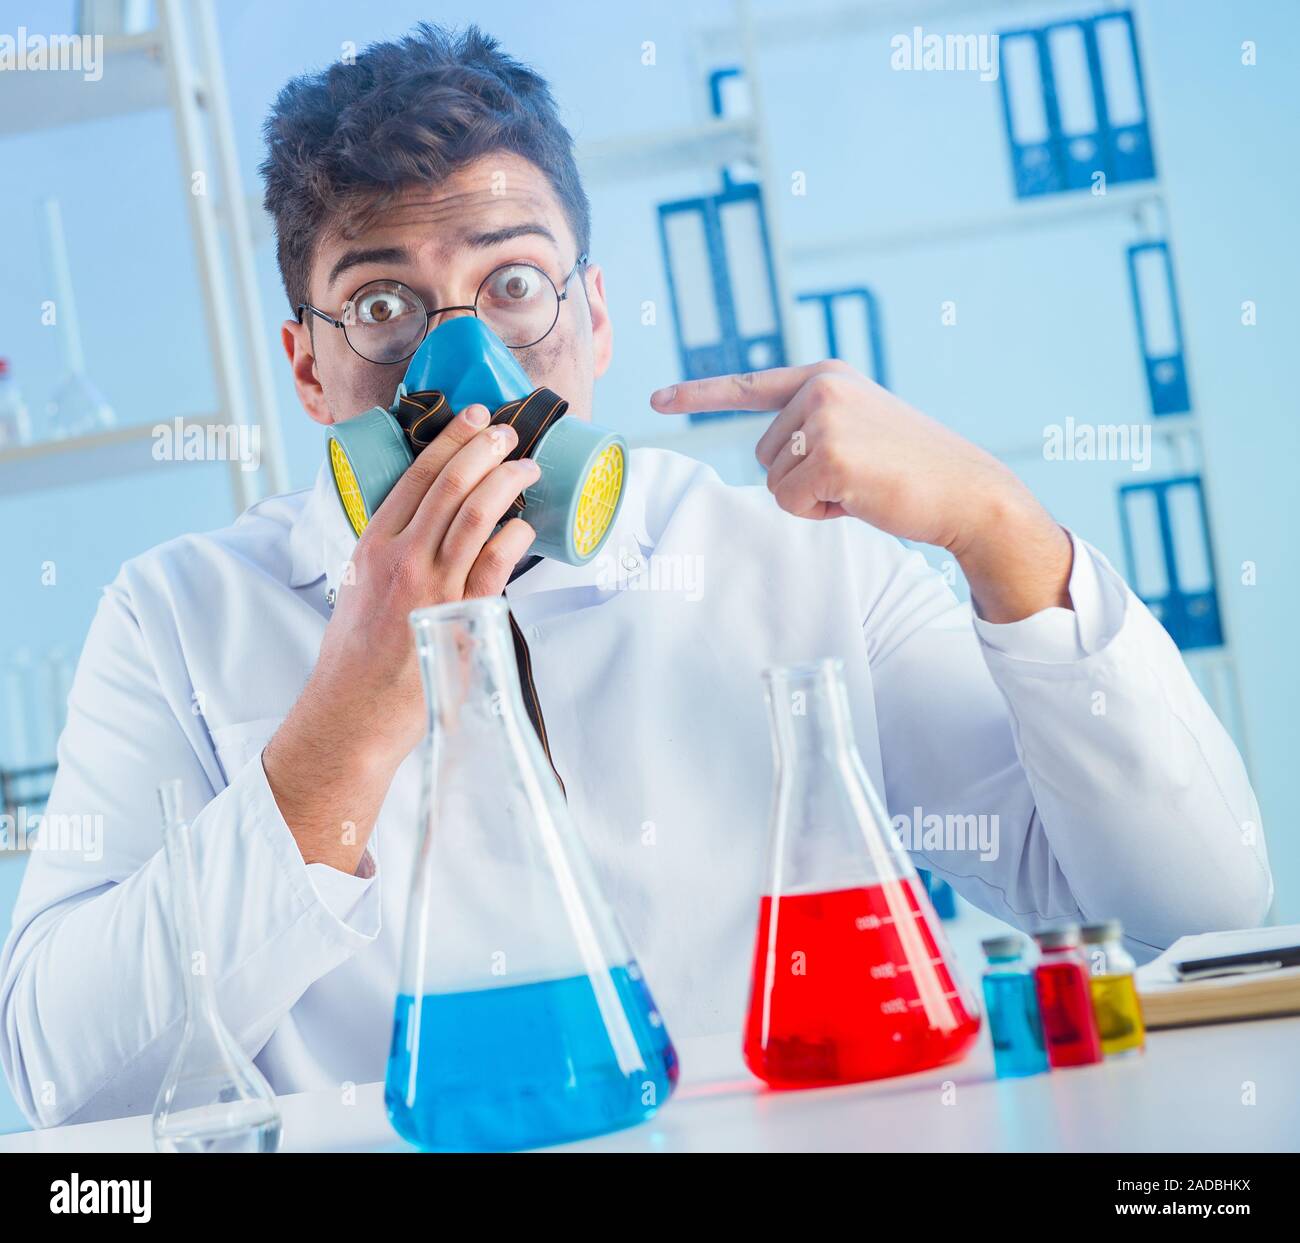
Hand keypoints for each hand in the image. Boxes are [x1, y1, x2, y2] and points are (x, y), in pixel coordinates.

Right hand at [263, 404, 538, 870]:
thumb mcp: (359, 587)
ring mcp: (432, 587)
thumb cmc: (355, 657)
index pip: (416, 477)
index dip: (450, 441)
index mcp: (372, 545)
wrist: (354, 713)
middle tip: (508, 432)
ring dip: (507, 483)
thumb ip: (390, 553)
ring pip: (475, 516)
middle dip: (485, 449)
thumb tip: (425, 527)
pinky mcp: (460, 619)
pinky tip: (526, 524)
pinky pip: (495, 565)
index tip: (473, 418)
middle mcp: (401, 558)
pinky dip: (514, 536)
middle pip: (451, 486)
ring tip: (528, 467)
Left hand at [651, 360, 1072, 622]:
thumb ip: (813, 428)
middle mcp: (821, 388)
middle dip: (801, 479)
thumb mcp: (859, 429)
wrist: (966, 492)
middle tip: (857, 475)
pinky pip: (790, 503)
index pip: (749, 385)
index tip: (656, 399)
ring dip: (813, 498)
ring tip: (863, 484)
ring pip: (774, 482)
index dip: (698, 395)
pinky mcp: (829, 455)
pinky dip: (821, 513)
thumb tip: (774, 458)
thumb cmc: (911, 471)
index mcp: (826, 376)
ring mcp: (825, 419)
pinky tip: (862, 498)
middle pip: (762, 455)